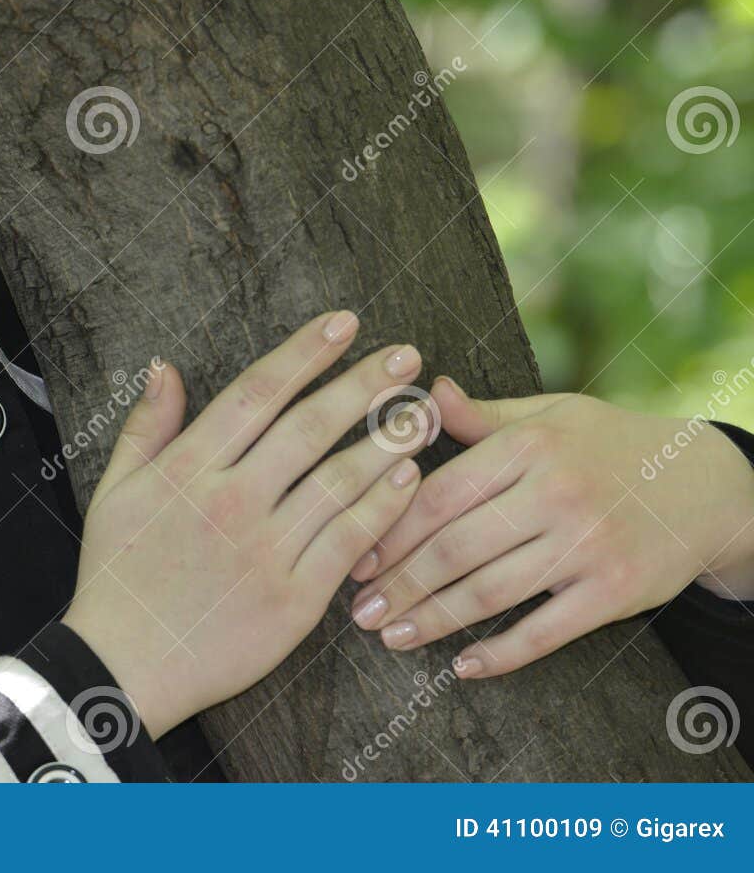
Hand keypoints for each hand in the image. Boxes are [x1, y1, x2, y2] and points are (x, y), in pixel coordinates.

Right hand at [61, 310, 434, 739]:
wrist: (122, 666)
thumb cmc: (117, 578)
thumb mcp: (114, 492)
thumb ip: (146, 427)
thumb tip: (167, 368)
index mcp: (188, 468)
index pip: (258, 393)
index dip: (304, 353)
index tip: (343, 324)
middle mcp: (231, 500)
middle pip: (309, 427)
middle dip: (362, 385)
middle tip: (406, 355)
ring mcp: (265, 550)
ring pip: (339, 481)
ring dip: (388, 440)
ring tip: (424, 412)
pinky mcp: (292, 600)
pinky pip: (348, 543)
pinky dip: (381, 508)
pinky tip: (407, 479)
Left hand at [346, 377, 753, 678]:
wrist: (706, 484)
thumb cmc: (608, 445)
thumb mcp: (549, 415)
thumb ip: (482, 416)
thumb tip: (424, 393)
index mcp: (531, 446)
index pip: (440, 493)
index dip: (389, 529)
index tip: (352, 556)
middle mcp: (557, 494)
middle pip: (456, 547)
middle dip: (398, 583)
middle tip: (356, 610)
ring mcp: (588, 546)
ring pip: (490, 592)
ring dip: (431, 620)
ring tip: (389, 636)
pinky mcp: (616, 592)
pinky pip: (546, 632)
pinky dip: (500, 655)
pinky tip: (461, 666)